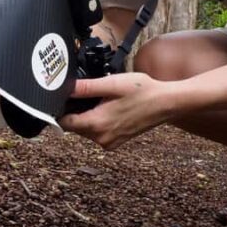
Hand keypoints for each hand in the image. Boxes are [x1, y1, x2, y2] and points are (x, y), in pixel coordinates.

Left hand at [58, 72, 175, 149]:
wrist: (166, 103)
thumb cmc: (142, 91)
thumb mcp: (111, 84)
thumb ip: (86, 88)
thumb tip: (64, 88)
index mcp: (97, 124)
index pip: (64, 122)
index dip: (60, 110)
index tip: (63, 97)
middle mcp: (101, 138)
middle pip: (74, 126)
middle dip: (76, 110)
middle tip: (87, 92)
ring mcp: (109, 142)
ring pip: (85, 129)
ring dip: (87, 115)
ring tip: (101, 99)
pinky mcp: (115, 142)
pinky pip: (97, 132)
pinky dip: (98, 121)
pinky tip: (109, 107)